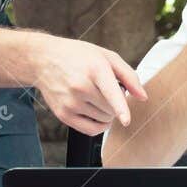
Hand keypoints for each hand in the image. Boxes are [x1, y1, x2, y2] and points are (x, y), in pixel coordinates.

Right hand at [27, 34, 145, 134]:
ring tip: (96, 96)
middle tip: (105, 90)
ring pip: (104, 120)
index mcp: (95, 69)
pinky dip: (99, 125)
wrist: (44, 60)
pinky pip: (90, 130)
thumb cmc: (78, 57)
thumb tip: (142, 97)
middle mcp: (80, 86)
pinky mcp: (63, 115)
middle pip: (112, 109)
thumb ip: (128, 76)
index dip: (120, 107)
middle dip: (115, 103)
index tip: (126, 120)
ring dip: (107, 113)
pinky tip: (96, 113)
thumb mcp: (106, 56)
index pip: (110, 92)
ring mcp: (70, 102)